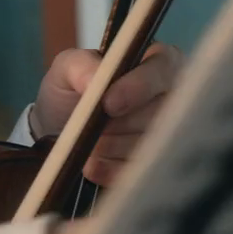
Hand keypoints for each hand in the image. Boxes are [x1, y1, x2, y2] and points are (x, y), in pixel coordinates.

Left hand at [30, 42, 181, 185]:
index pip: (164, 67)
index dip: (138, 86)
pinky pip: (141, 170)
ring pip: (151, 144)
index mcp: (155, 62)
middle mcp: (172, 96)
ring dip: (112, 147)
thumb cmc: (72, 91)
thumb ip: (79, 66)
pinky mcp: (157, 165)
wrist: (60, 132)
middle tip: (92, 127)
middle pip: (160, 112)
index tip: (108, 103)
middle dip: (120, 124)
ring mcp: (170, 134)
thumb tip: (94, 79)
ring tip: (90, 143)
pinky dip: (111, 169)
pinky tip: (92, 165)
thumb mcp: (67, 69)